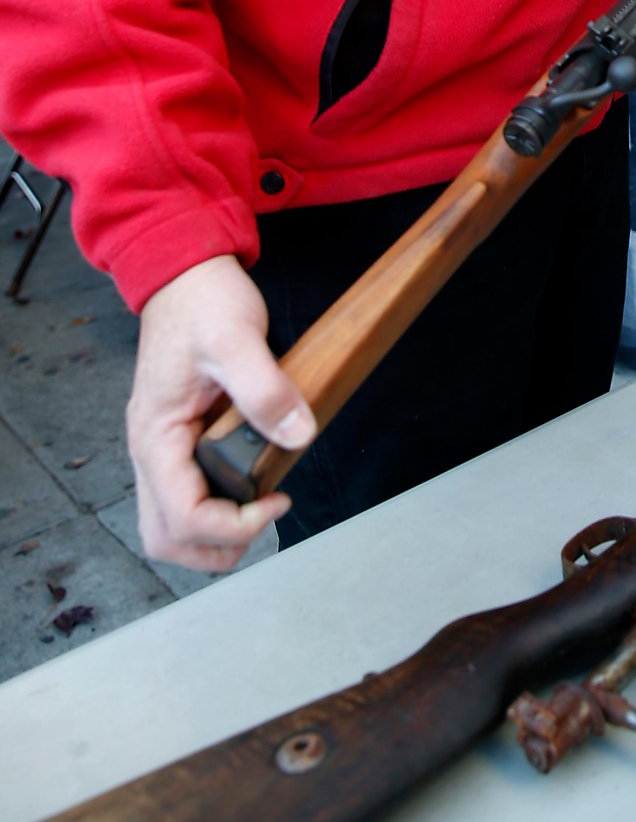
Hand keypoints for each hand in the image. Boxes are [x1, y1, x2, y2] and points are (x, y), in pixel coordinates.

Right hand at [128, 255, 315, 571]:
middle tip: (266, 517)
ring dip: (214, 536)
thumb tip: (297, 434)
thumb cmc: (202, 301)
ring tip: (260, 510)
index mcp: (155, 434)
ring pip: (172, 525)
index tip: (275, 502)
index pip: (181, 515)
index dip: (231, 526)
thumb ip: (266, 388)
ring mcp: (162, 448)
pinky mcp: (180, 440)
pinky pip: (187, 496)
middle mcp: (150, 450)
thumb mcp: (237, 338)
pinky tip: (251, 488)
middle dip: (216, 548)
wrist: (187, 274)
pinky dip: (216, 510)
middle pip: (166, 537)